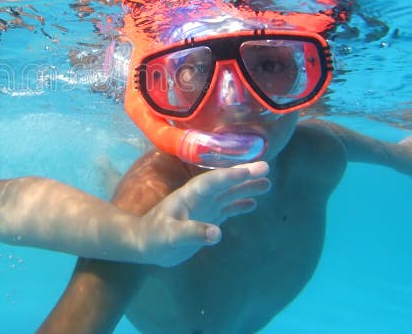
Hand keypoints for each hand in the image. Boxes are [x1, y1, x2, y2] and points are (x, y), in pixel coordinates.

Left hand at [134, 161, 269, 266]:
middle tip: (266, 168)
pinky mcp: (207, 219)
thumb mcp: (170, 235)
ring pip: (228, 194)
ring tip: (267, 183)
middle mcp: (199, 198)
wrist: (144, 243)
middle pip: (224, 184)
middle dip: (244, 176)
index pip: (212, 181)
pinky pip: (227, 209)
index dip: (230, 175)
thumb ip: (192, 233)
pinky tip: (253, 203)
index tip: (250, 169)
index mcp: (189, 195)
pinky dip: (239, 205)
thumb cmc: (154, 236)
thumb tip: (217, 234)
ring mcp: (204, 207)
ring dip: (246, 188)